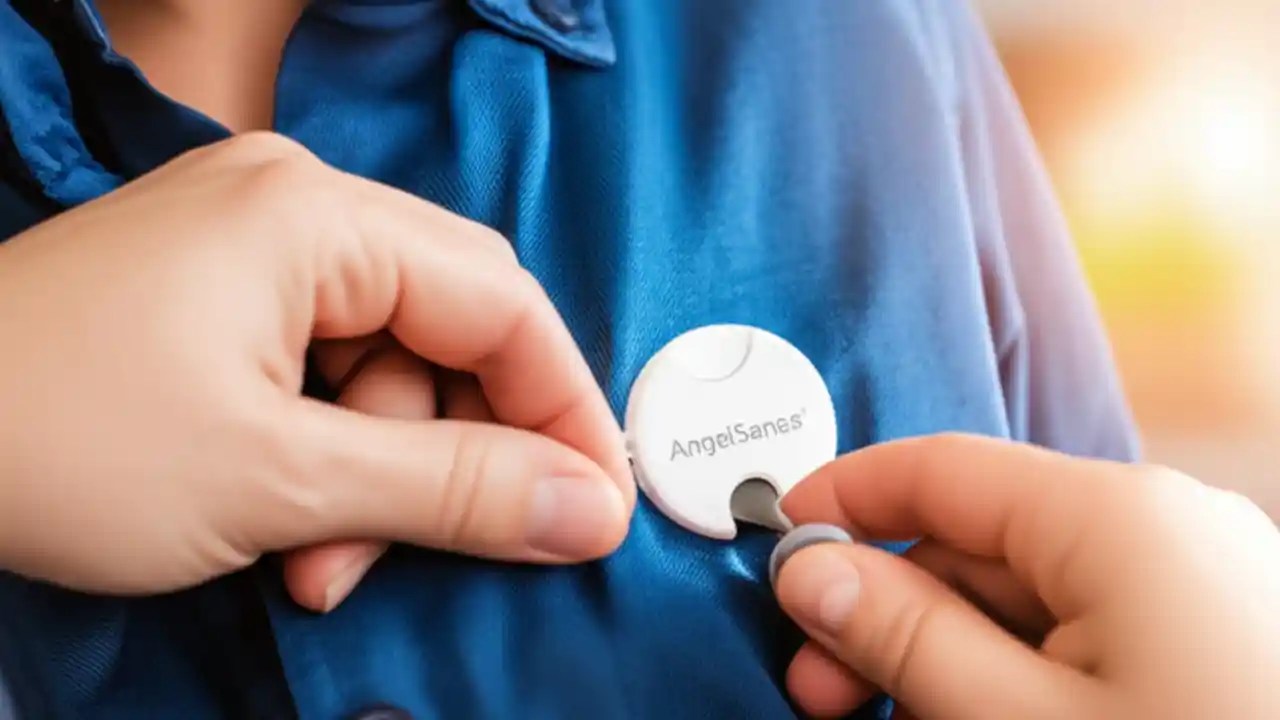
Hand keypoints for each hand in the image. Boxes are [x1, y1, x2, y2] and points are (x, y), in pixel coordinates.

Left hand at [0, 133, 633, 608]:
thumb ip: (456, 493)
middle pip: (440, 339)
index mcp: (314, 215)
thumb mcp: (283, 481)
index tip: (594, 501)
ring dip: (368, 483)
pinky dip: (318, 462)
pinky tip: (277, 526)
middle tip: (414, 549)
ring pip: (379, 376)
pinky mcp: (214, 303)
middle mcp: (290, 212)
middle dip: (436, 461)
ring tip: (307, 560)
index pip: (498, 301)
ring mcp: (246, 253)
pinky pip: (317, 378)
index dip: (560, 406)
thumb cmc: (57, 441)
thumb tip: (589, 509)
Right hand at [774, 434, 1279, 719]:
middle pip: (979, 539)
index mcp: (1117, 518)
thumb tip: (813, 571)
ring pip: (1028, 597)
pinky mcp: (1216, 644)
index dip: (843, 499)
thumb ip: (905, 637)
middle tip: (821, 687)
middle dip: (888, 605)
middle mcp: (1164, 531)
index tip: (776, 542)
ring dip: (945, 652)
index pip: (939, 468)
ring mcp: (1199, 589)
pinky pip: (1084, 635)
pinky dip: (1014, 673)